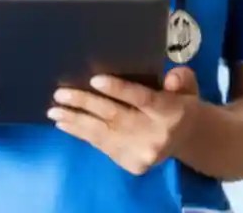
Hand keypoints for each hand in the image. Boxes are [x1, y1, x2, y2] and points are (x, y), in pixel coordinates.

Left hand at [48, 67, 200, 174]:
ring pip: (104, 134)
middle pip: (116, 117)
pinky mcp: (132, 164)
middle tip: (60, 94)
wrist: (186, 138)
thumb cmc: (180, 102)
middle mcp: (156, 135)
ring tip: (54, 111)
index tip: (94, 80)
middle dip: (85, 104)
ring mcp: (143, 153)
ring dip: (76, 122)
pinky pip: (102, 146)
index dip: (118, 90)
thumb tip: (170, 79)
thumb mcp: (187, 86)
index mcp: (171, 111)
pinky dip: (82, 134)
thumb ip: (180, 78)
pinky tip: (65, 124)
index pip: (143, 99)